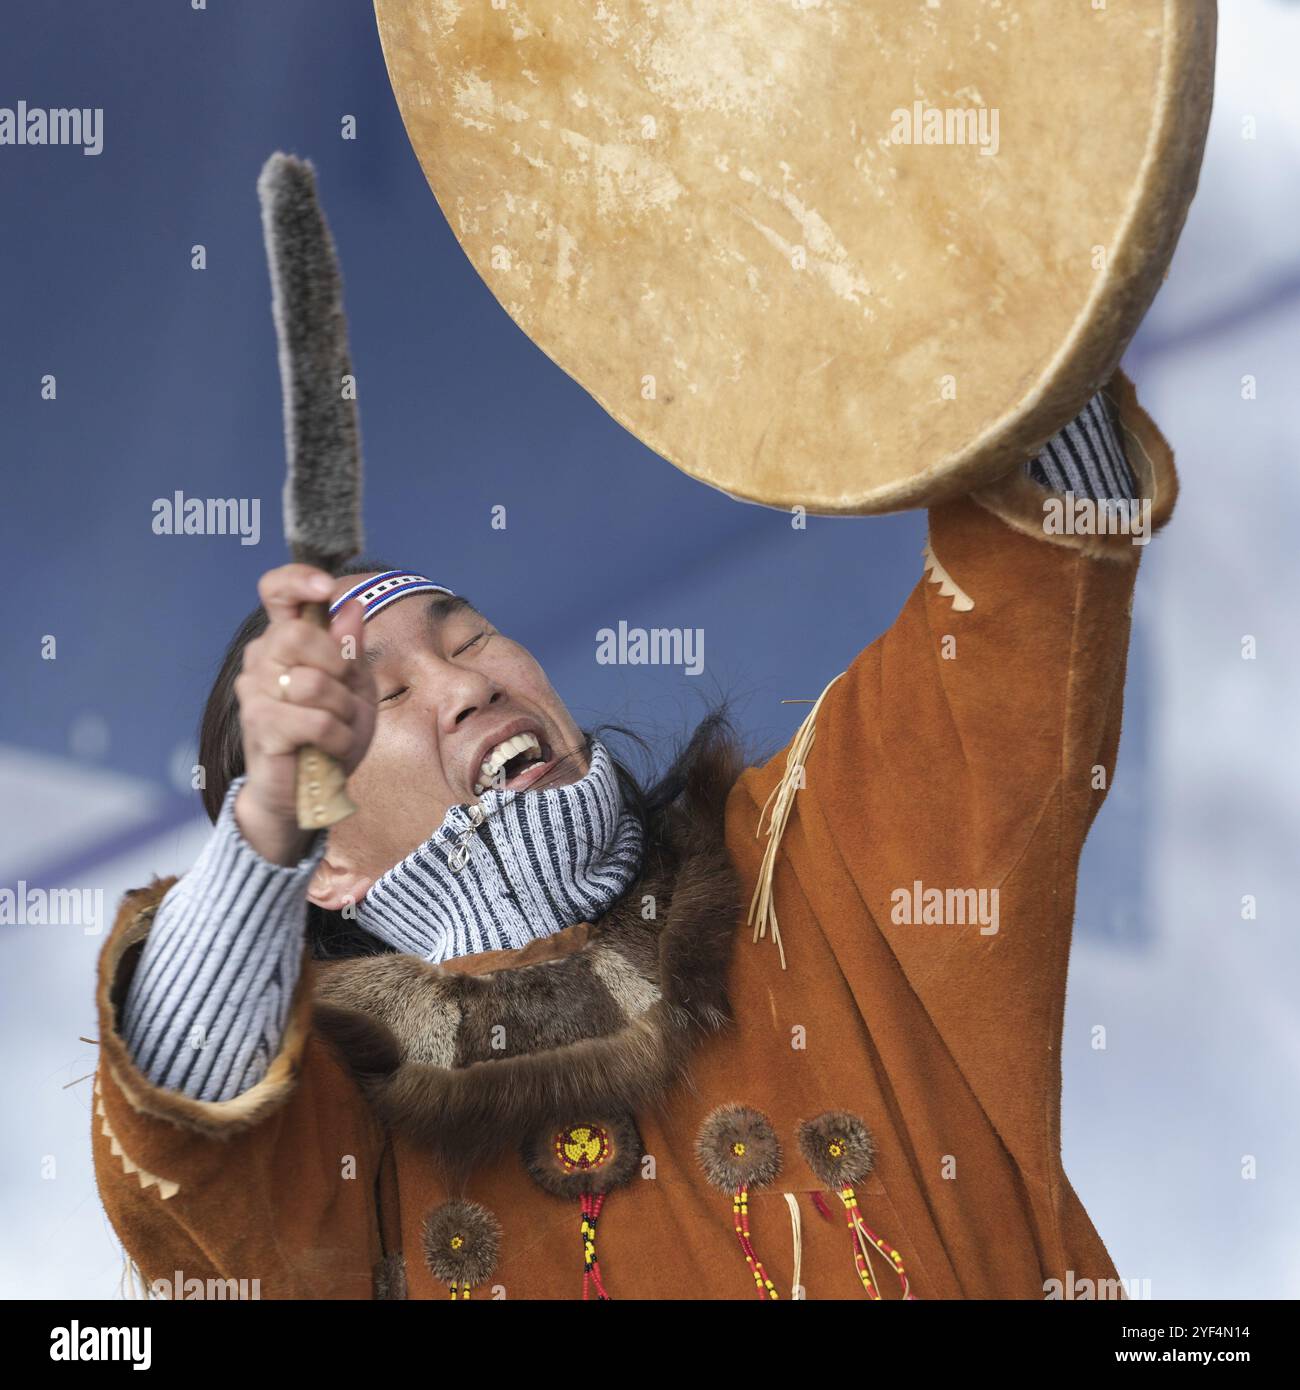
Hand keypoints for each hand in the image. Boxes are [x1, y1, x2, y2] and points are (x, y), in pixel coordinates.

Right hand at [232, 565, 376, 864]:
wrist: (309, 790)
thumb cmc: (332, 734)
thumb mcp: (357, 688)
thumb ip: (352, 649)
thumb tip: (350, 606)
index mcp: (287, 640)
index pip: (276, 591)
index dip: (297, 580)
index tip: (325, 587)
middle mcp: (263, 658)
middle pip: (298, 635)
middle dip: (339, 666)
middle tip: (348, 694)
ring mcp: (255, 691)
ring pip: (312, 682)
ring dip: (344, 710)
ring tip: (340, 728)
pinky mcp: (260, 726)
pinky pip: (315, 721)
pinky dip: (338, 738)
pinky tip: (333, 749)